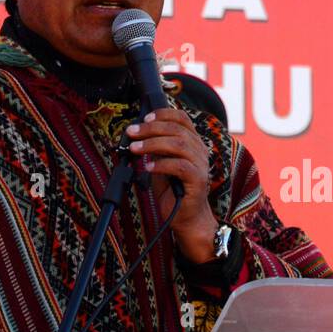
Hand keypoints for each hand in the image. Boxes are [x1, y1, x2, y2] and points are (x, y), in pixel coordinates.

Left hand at [126, 109, 217, 263]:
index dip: (163, 114)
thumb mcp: (161, 162)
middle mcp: (199, 150)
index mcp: (192, 142)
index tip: (144, 118)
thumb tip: (136, 133)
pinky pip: (180, 166)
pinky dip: (161, 164)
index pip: (182, 118)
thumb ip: (155, 147)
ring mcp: (201, 165)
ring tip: (135, 148)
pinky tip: (148, 168)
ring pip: (178, 145)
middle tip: (132, 133)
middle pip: (177, 129)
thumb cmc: (172, 189)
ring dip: (153, 144)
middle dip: (151, 129)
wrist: (185, 216)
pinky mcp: (198, 180)